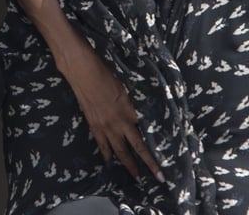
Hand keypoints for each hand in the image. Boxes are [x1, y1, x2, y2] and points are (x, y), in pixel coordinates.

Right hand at [61, 36, 163, 182]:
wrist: (82, 70)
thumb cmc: (105, 72)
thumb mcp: (125, 87)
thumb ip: (133, 103)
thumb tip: (141, 114)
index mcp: (130, 110)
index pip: (147, 132)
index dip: (157, 145)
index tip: (166, 155)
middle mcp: (120, 122)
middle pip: (137, 148)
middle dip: (148, 164)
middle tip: (158, 178)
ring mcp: (106, 126)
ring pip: (120, 151)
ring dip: (129, 165)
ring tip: (137, 177)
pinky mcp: (94, 125)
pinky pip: (102, 145)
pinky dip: (107, 155)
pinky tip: (110, 163)